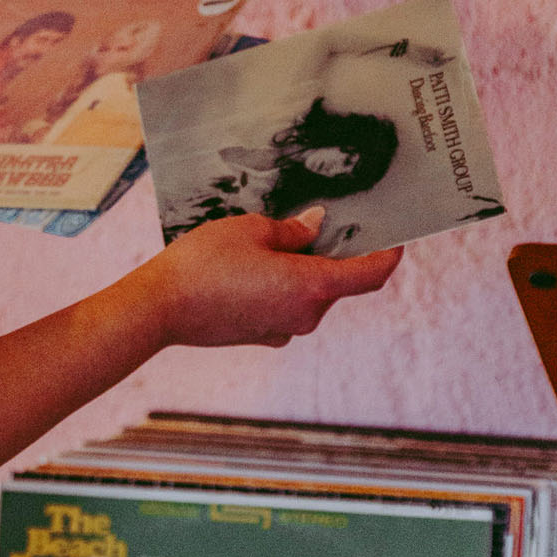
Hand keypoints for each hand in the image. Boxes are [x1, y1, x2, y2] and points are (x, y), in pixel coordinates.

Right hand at [144, 210, 400, 350]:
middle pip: (339, 283)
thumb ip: (292, 230)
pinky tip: (255, 266)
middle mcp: (306, 316)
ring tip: (278, 240)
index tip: (397, 237)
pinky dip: (284, 286)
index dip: (389, 254)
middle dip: (336, 253)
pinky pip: (286, 307)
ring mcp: (284, 330)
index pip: (371, 274)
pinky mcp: (262, 336)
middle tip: (324, 220)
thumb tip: (315, 227)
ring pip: (311, 295)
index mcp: (313, 287)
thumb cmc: (204, 263)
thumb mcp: (251, 229)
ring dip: (306, 269)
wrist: (159, 309)